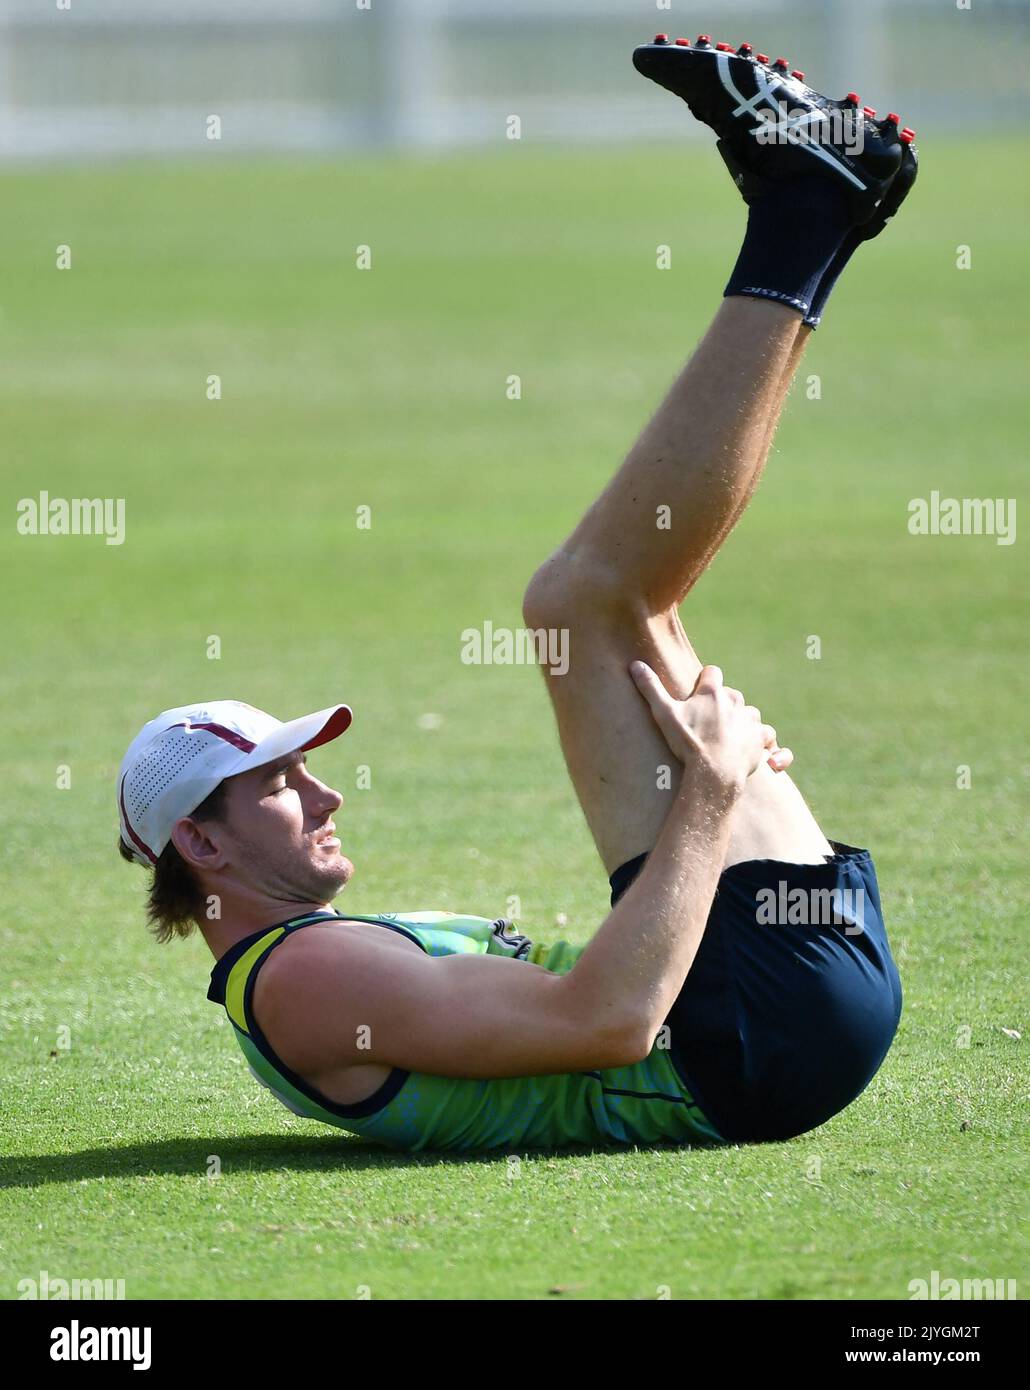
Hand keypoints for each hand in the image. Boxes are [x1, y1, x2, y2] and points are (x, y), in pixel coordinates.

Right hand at [629, 661, 792, 789]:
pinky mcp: (761, 740)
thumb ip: (650, 688)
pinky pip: (768, 737)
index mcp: (713, 692)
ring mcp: (750, 720)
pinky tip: (762, 752)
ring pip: (749, 714)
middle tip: (707, 721)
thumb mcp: (663, 714)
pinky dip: (766, 744)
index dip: (704, 681)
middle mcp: (736, 701)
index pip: (712, 673)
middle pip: (731, 694)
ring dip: (741, 722)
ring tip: (729, 737)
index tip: (697, 692)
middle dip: (722, 704)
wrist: (714, 772)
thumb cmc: (687, 743)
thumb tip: (634, 664)